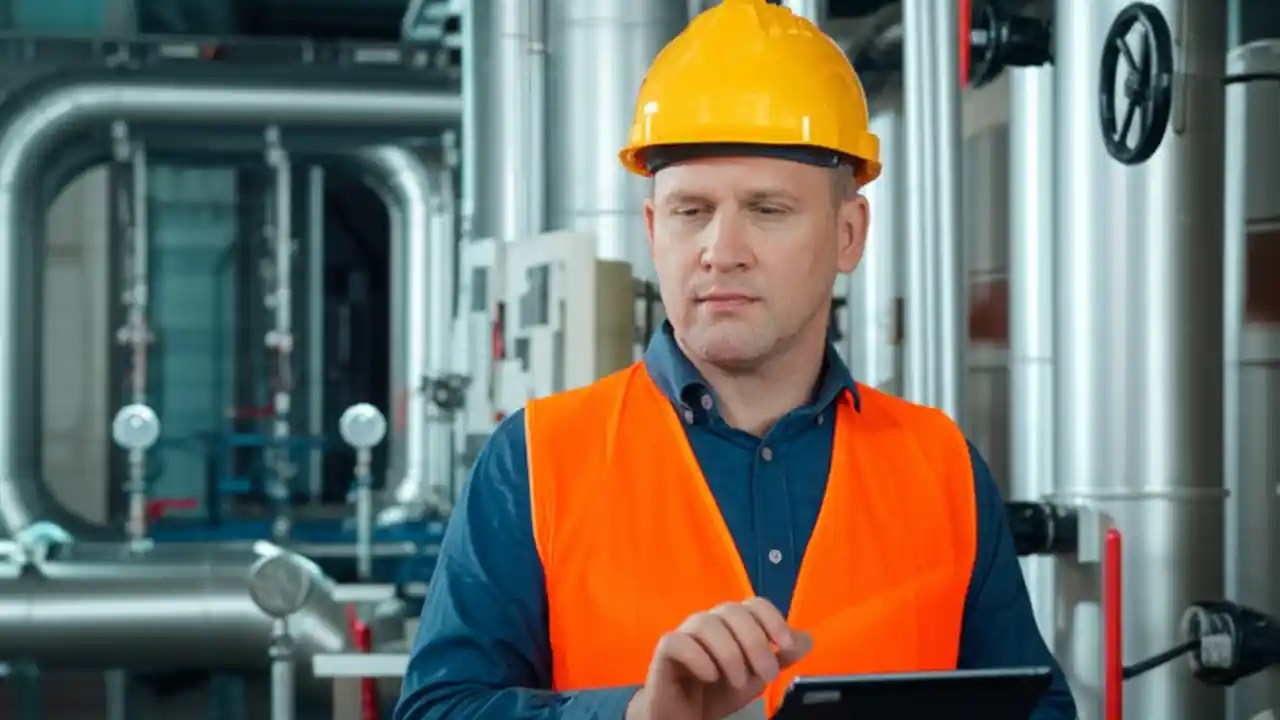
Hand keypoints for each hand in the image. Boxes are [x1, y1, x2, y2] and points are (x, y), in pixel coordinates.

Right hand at [625, 597, 812, 719]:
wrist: (684, 716)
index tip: (785, 645)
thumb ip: (779, 658)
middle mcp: (709, 621)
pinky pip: (679, 642)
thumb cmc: (718, 693)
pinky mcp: (665, 650)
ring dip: (729, 653)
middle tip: (766, 675)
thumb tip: (805, 638)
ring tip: (737, 682)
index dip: (773, 620)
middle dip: (755, 643)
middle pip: (733, 611)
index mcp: (733, 623)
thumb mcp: (756, 678)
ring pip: (707, 624)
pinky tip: (710, 676)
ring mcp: (685, 633)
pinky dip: (699, 658)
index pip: (754, 604)